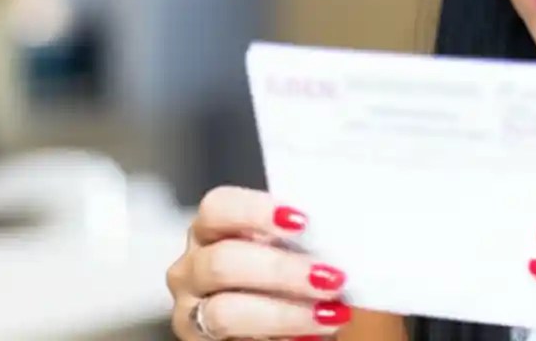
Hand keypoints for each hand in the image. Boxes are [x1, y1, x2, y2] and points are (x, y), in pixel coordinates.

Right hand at [166, 186, 350, 340]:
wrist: (283, 329)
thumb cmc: (287, 285)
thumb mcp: (289, 253)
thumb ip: (303, 240)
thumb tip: (342, 234)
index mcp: (211, 231)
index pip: (218, 207)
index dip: (256, 211)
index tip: (302, 222)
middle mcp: (193, 269)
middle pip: (222, 261)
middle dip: (281, 270)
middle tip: (330, 277)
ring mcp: (192, 313)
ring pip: (225, 311)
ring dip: (284, 313)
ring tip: (329, 314)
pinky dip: (281, 339)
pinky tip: (310, 337)